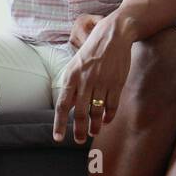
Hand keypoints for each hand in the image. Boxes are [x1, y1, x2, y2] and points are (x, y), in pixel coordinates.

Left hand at [53, 15, 132, 142]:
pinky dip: (109, 115)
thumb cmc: (92, 50)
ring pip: (97, 111)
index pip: (63, 105)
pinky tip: (106, 121)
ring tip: (93, 133)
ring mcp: (102, 82)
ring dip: (94, 125)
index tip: (58, 137)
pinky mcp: (116, 82)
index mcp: (72, 76)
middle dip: (79, 130)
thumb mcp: (76, 64)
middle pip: (80, 112)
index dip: (60, 123)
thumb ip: (72, 85)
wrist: (114, 35)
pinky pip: (112, 105)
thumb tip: (68, 106)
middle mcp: (85, 80)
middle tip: (79, 140)